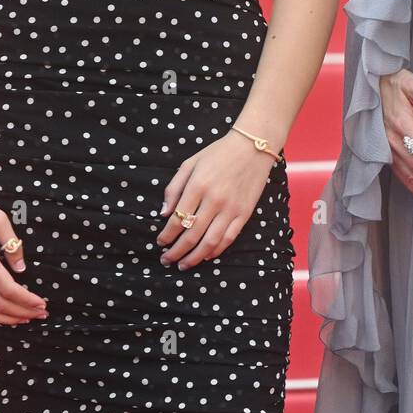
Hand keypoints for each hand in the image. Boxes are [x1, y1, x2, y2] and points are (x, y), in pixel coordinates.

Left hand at [156, 131, 277, 268]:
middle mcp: (214, 200)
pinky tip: (206, 256)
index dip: (166, 235)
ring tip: (183, 264)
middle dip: (176, 251)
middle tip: (166, 259)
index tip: (160, 242)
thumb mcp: (190, 163)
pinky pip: (229, 238)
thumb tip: (164, 214)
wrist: (252, 147)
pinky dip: (217, 250)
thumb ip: (174, 188)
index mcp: (198, 186)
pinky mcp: (244, 213)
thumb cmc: (218, 153)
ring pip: (210, 242)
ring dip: (195, 257)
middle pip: (192, 235)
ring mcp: (231, 209)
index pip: (178, 219)